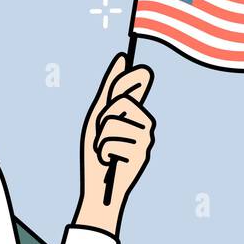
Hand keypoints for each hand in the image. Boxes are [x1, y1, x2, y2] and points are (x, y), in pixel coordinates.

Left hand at [74, 52, 154, 235]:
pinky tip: (110, 161)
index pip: (138, 83)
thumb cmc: (97, 151)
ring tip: (105, 151)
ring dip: (100, 139)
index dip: (132, 74)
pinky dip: (103, 152)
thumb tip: (122, 58)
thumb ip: (109, 91)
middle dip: (103, 118)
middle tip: (102, 135)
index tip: (128, 61)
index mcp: (135, 111)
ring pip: (114, 123)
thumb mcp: (97, 118)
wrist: (99, 185)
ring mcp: (146, 138)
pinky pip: (112, 142)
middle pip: (122, 103)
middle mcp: (145, 122)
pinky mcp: (142, 154)